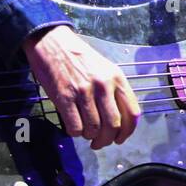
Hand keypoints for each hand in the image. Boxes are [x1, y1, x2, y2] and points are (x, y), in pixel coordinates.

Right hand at [22, 25, 140, 147]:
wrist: (53, 43)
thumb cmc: (80, 58)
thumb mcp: (105, 69)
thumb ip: (114, 91)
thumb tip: (120, 120)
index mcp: (117, 78)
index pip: (132, 113)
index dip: (127, 132)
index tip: (120, 138)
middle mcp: (103, 85)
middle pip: (113, 125)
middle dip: (107, 140)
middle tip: (100, 143)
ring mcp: (84, 92)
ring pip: (94, 129)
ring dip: (90, 136)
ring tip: (85, 133)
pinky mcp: (65, 97)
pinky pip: (75, 127)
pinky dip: (75, 133)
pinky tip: (74, 127)